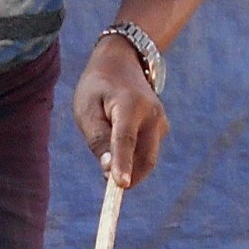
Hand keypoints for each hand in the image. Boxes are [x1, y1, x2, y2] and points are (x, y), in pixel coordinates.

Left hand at [73, 37, 168, 187]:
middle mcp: (153, 114)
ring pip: (146, 158)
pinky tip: (118, 136)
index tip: (121, 186)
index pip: (126, 140)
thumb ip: (97, 139)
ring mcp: (161, 122)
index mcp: (131, 105)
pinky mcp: (162, 129)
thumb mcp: (86, 109)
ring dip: (128, 164)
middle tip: (105, 179)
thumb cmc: (98, 87)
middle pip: (144, 157)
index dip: (123, 164)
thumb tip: (109, 170)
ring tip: (108, 139)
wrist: (122, 62)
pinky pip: (147, 152)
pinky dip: (133, 156)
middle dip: (128, 176)